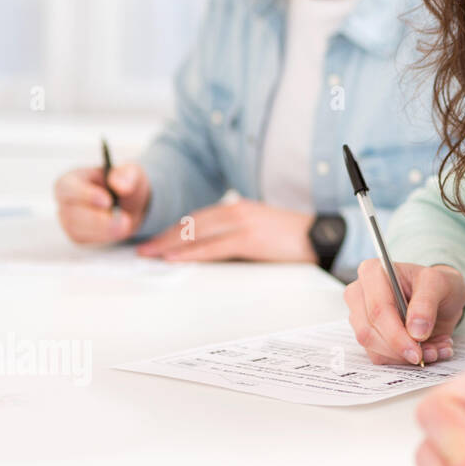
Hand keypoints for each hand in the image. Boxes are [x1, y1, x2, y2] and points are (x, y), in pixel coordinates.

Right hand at [55, 163, 150, 243]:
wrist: (131, 204)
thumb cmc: (125, 184)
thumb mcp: (132, 173)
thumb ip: (127, 175)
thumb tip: (121, 185)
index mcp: (72, 180)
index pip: (67, 187)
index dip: (85, 195)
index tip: (107, 201)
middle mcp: (65, 201)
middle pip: (72, 213)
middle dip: (99, 219)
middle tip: (124, 221)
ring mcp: (68, 219)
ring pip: (77, 229)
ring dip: (104, 230)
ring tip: (126, 225)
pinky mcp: (77, 235)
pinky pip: (85, 240)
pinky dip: (104, 237)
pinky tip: (118, 230)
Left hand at [135, 198, 315, 262]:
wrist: (320, 235)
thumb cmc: (293, 235)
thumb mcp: (260, 228)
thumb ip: (236, 233)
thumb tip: (211, 249)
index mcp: (239, 207)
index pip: (198, 217)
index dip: (174, 229)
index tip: (157, 240)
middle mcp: (238, 211)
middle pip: (192, 223)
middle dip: (165, 236)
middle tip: (144, 249)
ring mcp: (243, 224)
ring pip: (198, 233)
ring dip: (171, 244)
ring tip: (152, 254)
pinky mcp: (250, 239)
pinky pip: (214, 247)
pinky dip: (192, 253)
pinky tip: (177, 258)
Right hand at [343, 260, 464, 365]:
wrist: (441, 296)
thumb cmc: (436, 284)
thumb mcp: (438, 283)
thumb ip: (426, 303)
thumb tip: (415, 332)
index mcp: (373, 272)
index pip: (377, 309)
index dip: (396, 334)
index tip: (417, 350)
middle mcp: (359, 294)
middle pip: (369, 332)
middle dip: (400, 349)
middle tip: (427, 354)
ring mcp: (360, 317)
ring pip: (373, 348)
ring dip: (405, 357)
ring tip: (434, 349)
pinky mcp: (368, 336)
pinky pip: (380, 357)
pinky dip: (405, 361)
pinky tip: (428, 351)